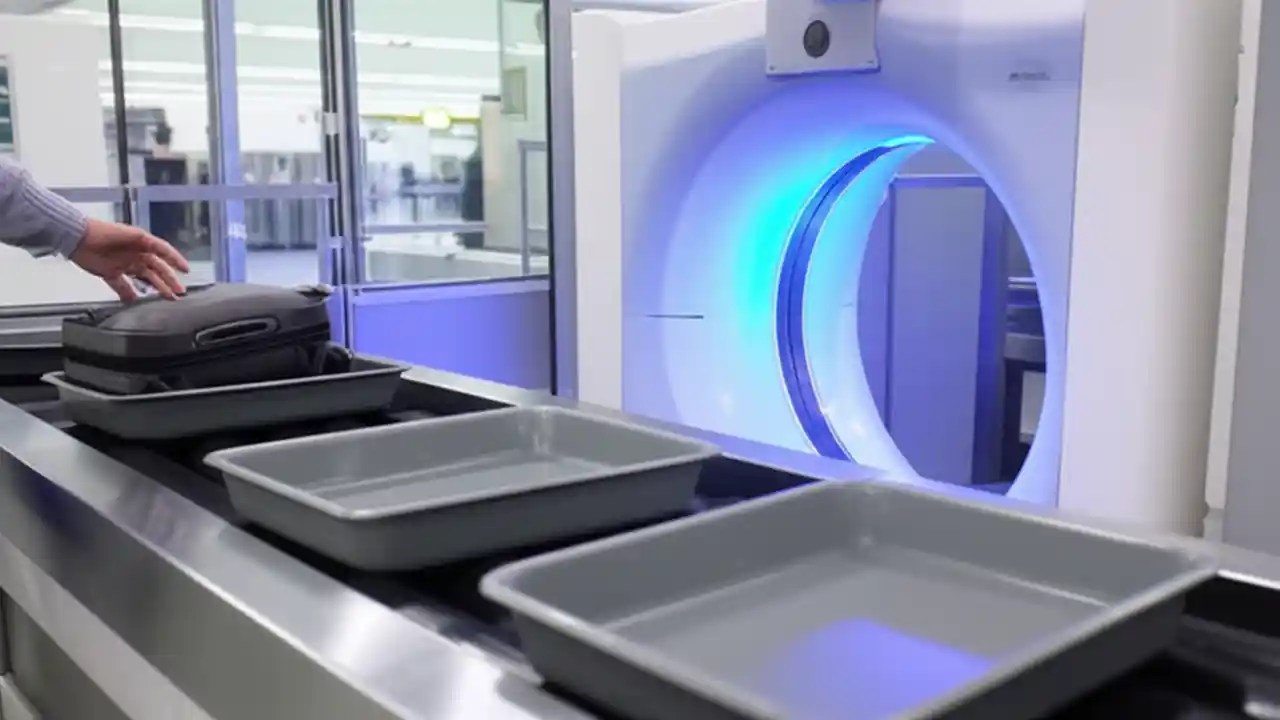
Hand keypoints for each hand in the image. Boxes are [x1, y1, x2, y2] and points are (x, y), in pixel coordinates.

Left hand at [70, 219, 189, 300]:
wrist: (77, 237)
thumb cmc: (103, 231)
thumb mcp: (132, 234)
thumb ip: (150, 243)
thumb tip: (165, 251)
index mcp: (141, 242)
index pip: (163, 252)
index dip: (176, 260)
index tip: (186, 270)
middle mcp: (134, 253)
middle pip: (156, 269)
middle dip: (169, 280)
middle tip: (179, 292)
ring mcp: (123, 264)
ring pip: (144, 279)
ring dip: (156, 288)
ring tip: (166, 298)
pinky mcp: (109, 272)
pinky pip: (123, 286)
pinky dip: (129, 294)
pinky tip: (136, 301)